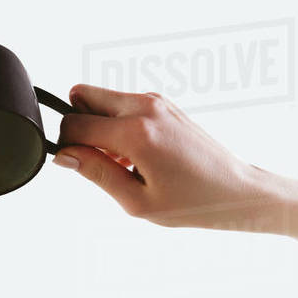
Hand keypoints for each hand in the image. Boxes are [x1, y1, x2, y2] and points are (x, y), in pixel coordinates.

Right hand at [54, 83, 274, 230]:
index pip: (76, 123)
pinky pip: (122, 106)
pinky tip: (133, 157)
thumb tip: (64, 155)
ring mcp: (155, 100)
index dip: (65, 145)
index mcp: (137, 133)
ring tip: (121, 163)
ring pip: (102, 99)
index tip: (73, 165)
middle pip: (84, 97)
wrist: (233, 189)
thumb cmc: (190, 201)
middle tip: (96, 160)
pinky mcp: (161, 103)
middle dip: (79, 127)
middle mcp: (145, 106)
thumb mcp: (136, 200)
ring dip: (99, 127)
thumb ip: (96, 173)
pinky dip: (117, 126)